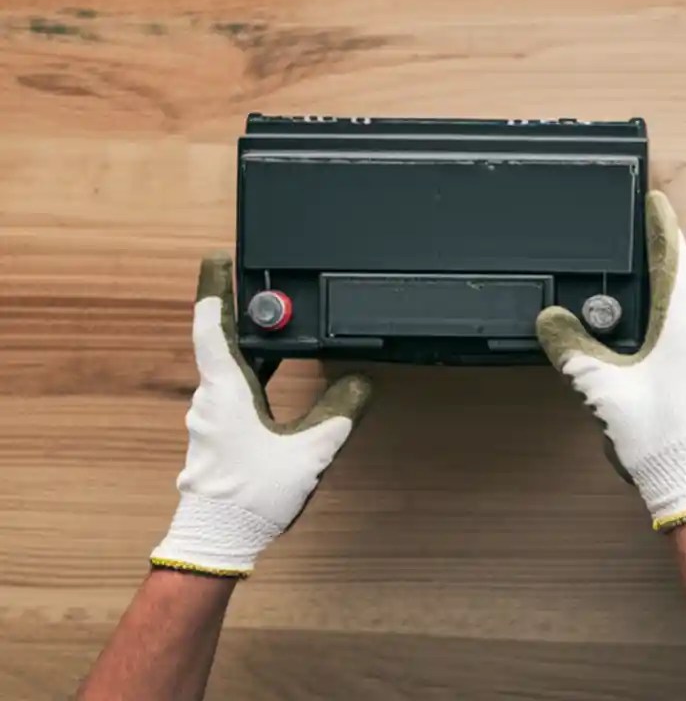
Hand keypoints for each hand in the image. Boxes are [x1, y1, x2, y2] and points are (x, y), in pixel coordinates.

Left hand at [150, 253, 371, 577]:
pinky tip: (277, 379)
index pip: (213, 325)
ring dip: (253, 346)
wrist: (217, 540)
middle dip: (244, 312)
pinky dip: (255, 375)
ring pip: (231, 369)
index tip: (219, 258)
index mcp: (226, 389)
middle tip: (263, 284)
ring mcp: (213, 419)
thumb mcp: (308, 450)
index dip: (217, 288)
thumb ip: (339, 412)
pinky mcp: (219, 437)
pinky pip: (236, 392)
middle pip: (224, 341)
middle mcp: (212, 398)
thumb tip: (361, 382)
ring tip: (278, 326)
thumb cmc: (250, 496)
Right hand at [537, 191, 685, 530]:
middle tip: (636, 233)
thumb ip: (574, 350)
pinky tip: (640, 328)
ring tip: (633, 276)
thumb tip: (551, 322)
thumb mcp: (605, 388)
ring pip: (681, 307)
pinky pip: (682, 331)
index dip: (661, 226)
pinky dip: (660, 318)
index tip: (654, 202)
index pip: (673, 259)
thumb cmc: (662, 439)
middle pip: (678, 279)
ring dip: (658, 290)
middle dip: (656, 256)